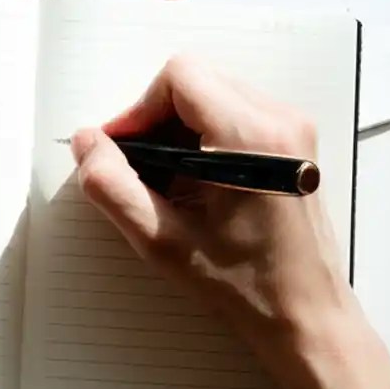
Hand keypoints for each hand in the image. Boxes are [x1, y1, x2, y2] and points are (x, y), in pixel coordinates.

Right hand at [71, 55, 389, 388]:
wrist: (303, 311)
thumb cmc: (243, 282)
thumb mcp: (161, 240)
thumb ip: (111, 185)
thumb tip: (85, 142)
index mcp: (251, 138)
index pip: (180, 77)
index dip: (138, 109)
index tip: (123, 148)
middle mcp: (279, 122)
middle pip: (196, 78)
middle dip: (156, 115)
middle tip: (139, 163)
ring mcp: (292, 129)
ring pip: (213, 90)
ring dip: (177, 125)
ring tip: (166, 177)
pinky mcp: (293, 141)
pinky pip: (233, 109)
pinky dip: (202, 132)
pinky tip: (193, 178)